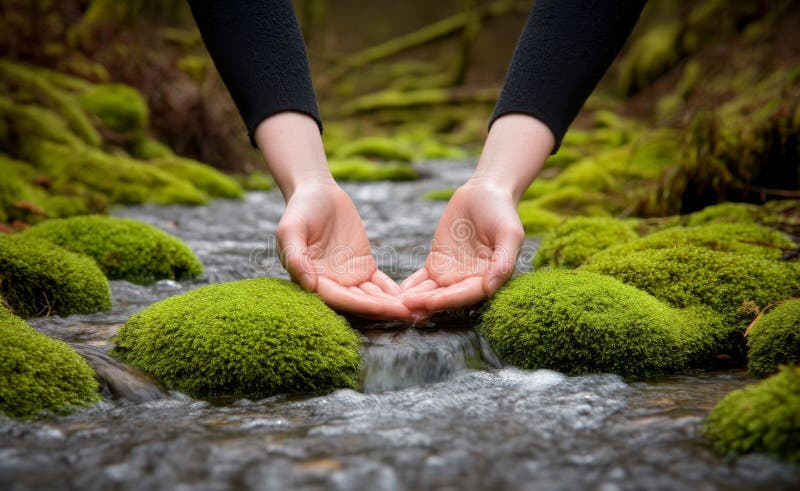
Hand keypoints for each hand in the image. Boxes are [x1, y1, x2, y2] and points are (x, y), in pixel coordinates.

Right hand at [278, 180, 411, 319]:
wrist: (317, 192)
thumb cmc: (299, 209)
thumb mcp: (290, 229)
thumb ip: (295, 257)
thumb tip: (309, 284)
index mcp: (311, 280)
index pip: (337, 298)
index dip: (360, 305)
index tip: (381, 308)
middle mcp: (330, 284)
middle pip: (359, 302)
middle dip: (383, 310)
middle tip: (408, 314)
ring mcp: (348, 277)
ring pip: (372, 296)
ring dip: (392, 304)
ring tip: (415, 309)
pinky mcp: (363, 267)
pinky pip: (380, 283)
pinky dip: (394, 291)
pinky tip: (412, 297)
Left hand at [401, 180, 523, 317]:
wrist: (483, 192)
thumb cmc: (502, 211)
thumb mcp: (510, 233)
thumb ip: (503, 261)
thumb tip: (491, 286)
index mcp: (490, 277)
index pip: (468, 294)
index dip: (449, 300)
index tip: (430, 302)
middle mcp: (470, 280)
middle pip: (447, 297)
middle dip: (427, 304)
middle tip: (406, 309)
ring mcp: (452, 273)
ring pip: (432, 291)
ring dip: (416, 299)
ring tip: (398, 305)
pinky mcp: (437, 263)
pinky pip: (422, 278)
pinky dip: (411, 285)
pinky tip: (398, 292)